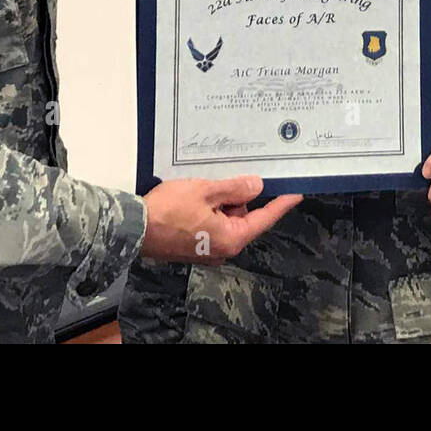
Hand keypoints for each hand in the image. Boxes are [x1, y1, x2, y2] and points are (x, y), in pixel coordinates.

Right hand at [140, 176, 301, 263]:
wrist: (134, 229)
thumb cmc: (168, 210)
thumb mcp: (206, 191)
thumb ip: (235, 189)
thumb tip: (257, 187)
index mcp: (231, 238)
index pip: (264, 218)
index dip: (281, 204)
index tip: (296, 193)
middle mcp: (223, 249)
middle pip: (244, 217)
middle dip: (237, 198)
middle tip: (224, 180)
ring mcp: (209, 250)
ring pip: (227, 219)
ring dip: (221, 203)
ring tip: (202, 188)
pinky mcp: (195, 247)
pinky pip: (212, 225)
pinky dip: (210, 210)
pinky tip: (196, 198)